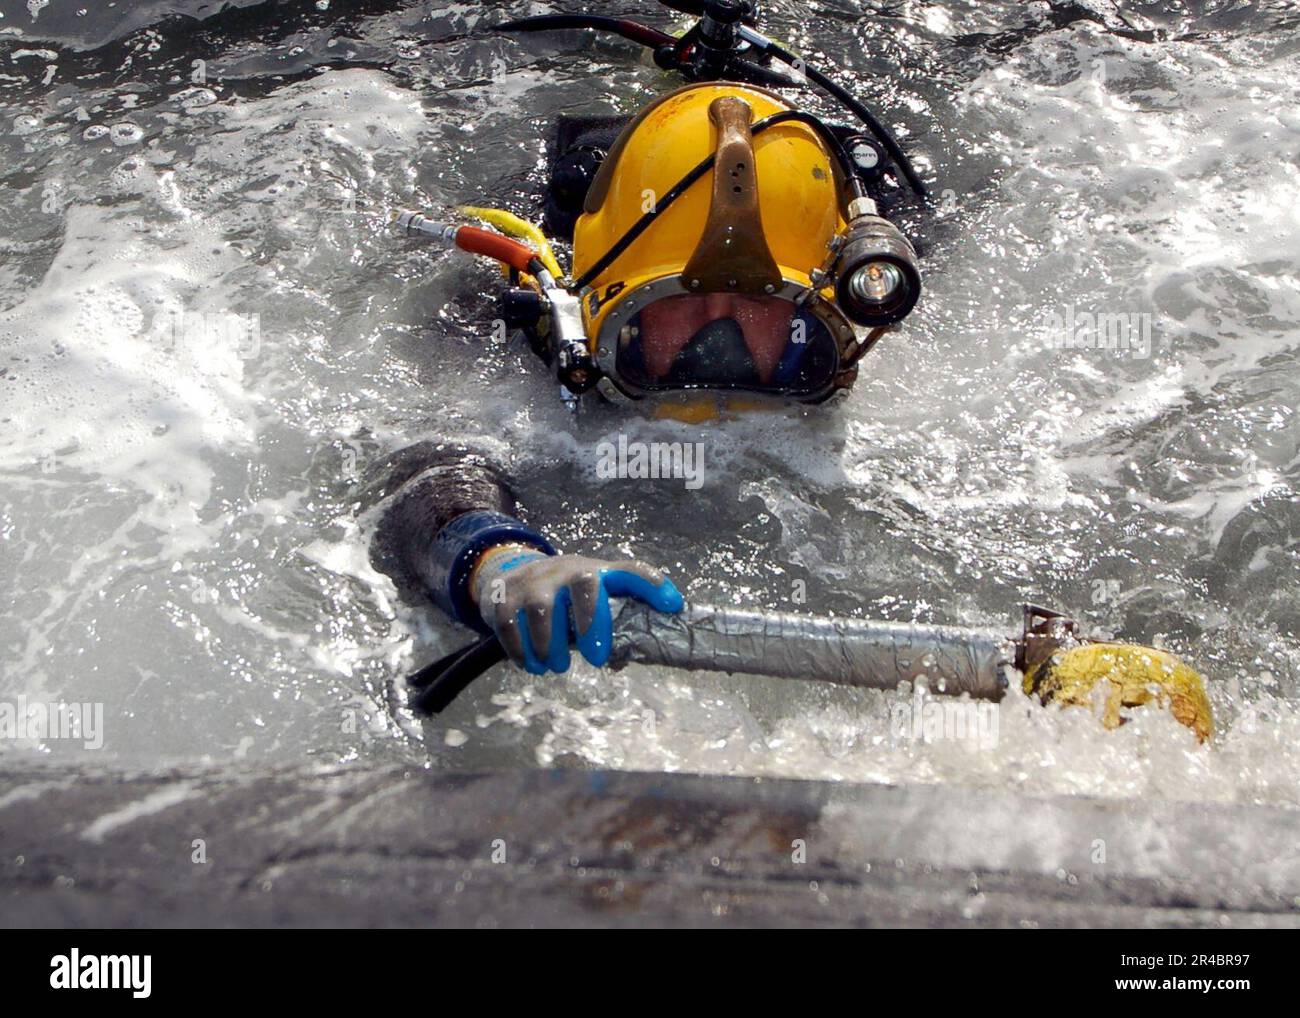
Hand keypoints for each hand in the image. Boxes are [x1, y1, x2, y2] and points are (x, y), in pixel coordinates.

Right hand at [473, 548, 683, 673]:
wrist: (508, 574)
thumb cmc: (563, 596)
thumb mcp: (591, 596)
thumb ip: (617, 614)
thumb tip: (644, 640)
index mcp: (594, 572)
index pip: (628, 571)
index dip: (651, 584)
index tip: (672, 604)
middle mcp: (565, 570)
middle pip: (583, 585)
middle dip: (591, 624)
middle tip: (597, 659)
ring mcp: (532, 582)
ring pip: (542, 610)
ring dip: (551, 646)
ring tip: (557, 667)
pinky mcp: (503, 598)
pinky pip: (509, 625)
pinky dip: (521, 650)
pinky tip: (531, 665)